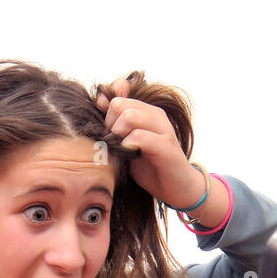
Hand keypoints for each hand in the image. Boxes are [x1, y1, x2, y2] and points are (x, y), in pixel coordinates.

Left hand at [95, 77, 203, 208]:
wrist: (177, 188)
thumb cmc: (149, 166)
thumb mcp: (127, 143)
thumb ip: (115, 123)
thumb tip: (100, 99)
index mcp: (146, 111)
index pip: (119, 90)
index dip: (106, 109)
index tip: (107, 128)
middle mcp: (155, 115)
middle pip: (119, 104)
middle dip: (109, 124)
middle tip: (112, 143)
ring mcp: (163, 129)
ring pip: (129, 116)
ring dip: (118, 134)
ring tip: (120, 148)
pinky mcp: (167, 147)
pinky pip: (141, 137)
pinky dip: (129, 145)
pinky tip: (129, 154)